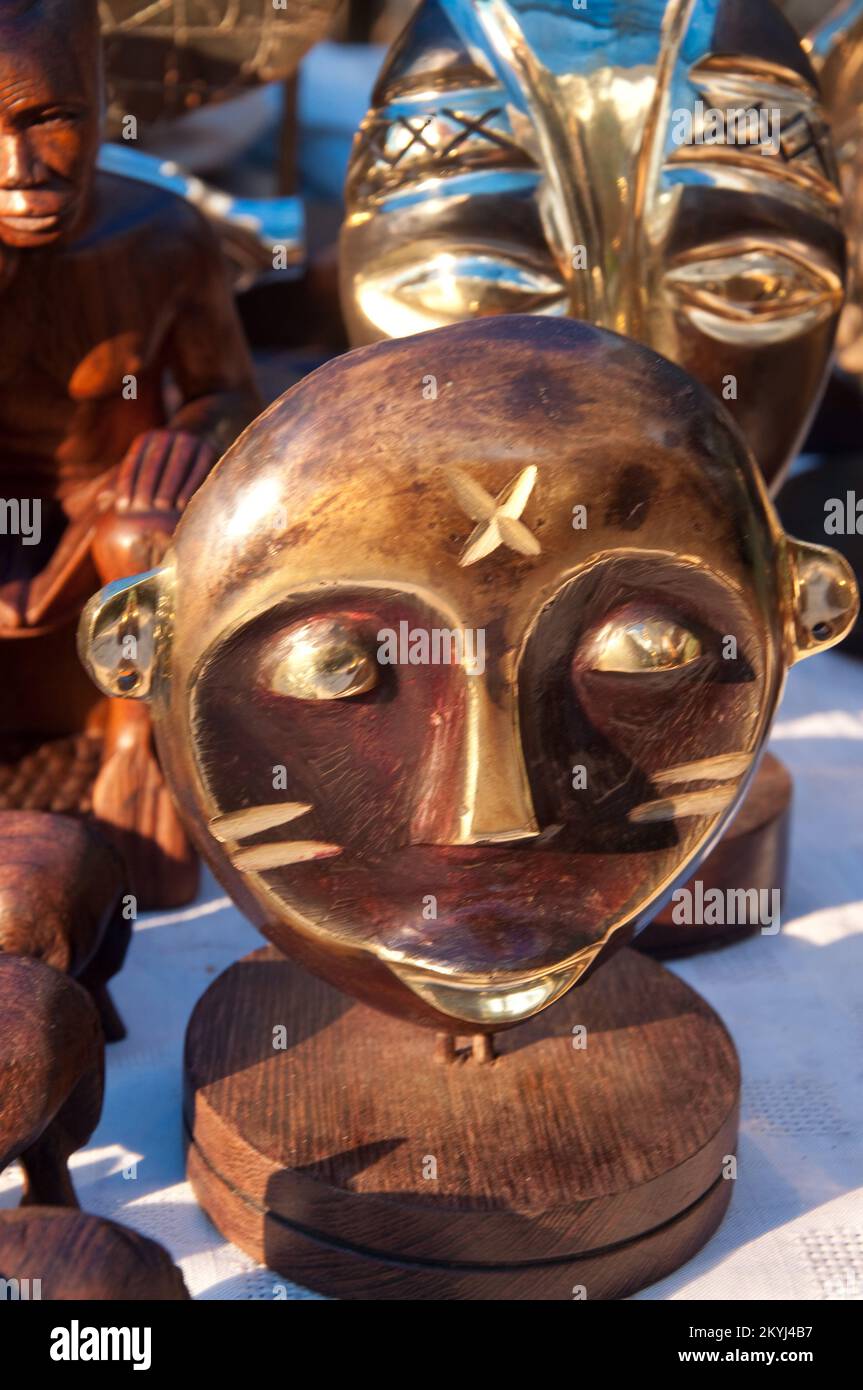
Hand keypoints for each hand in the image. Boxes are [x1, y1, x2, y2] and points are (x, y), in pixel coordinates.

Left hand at [93, 430, 217, 581]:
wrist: (200, 436)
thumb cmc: (164, 463)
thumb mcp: (143, 465)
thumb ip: (125, 481)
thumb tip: (100, 499)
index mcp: (146, 439)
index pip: (133, 463)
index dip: (126, 484)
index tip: (123, 506)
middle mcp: (167, 435)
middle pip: (153, 463)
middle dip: (146, 486)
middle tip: (142, 508)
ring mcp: (189, 441)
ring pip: (176, 466)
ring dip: (167, 487)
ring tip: (161, 506)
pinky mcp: (208, 450)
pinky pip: (197, 471)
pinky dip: (189, 488)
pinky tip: (181, 505)